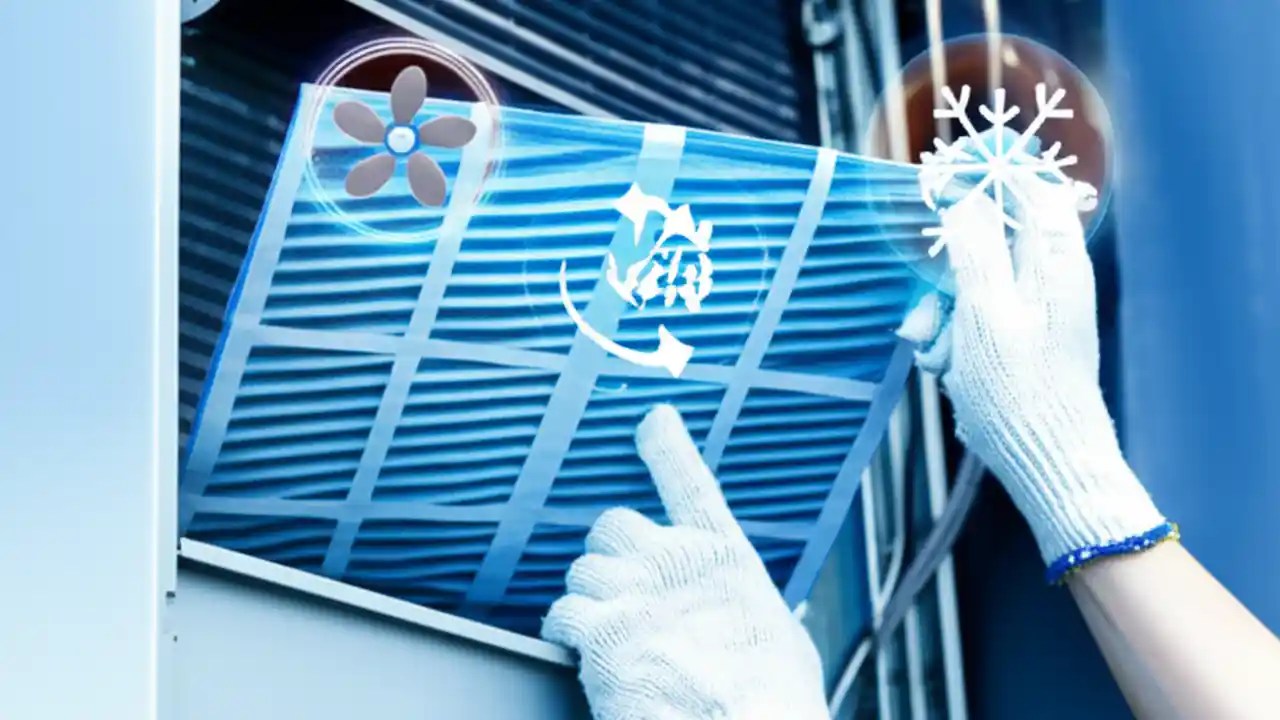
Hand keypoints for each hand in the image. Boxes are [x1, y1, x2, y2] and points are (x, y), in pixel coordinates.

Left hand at [542, 404, 828, 719]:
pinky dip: (564, 630)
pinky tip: (581, 649)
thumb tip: (762, 615)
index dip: (666, 446)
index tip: (653, 421)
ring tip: (606, 631)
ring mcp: (632, 591)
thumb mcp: (786, 641)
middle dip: (611, 553)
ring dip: (587, 595)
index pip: (689, 481)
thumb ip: (755, 610)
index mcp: (725, 557)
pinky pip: (560, 612)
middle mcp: (675, 561)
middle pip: (612, 523)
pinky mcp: (597, 630)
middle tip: (618, 588)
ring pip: (582, 569)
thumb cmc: (774, 701)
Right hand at [898, 176, 1170, 578]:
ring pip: (968, 283)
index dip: (981, 176)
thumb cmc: (1020, 388)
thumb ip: (974, 246)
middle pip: (984, 239)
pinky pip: (972, 318)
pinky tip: (946, 369)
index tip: (937, 181)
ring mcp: (1033, 307)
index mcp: (1055, 257)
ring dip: (939, 314)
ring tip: (936, 356)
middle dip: (942, 274)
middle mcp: (1049, 275)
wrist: (1045, 459)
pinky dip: (951, 338)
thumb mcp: (984, 311)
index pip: (1025, 185)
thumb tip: (964, 197)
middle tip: (924, 317)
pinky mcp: (1016, 338)